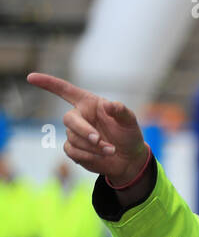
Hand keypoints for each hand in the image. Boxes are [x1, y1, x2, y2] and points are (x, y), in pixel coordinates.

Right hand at [27, 72, 148, 184]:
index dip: (48, 83)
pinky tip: (102, 157)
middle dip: (84, 131)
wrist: (129, 159)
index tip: (31, 77)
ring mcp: (75, 133)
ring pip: (74, 139)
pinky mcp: (74, 149)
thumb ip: (121, 111)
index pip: (65, 90)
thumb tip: (109, 105)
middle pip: (69, 119)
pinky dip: (88, 156)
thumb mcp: (130, 121)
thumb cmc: (129, 135)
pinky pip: (73, 151)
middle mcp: (79, 116)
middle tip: (99, 139)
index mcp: (88, 104)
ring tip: (111, 150)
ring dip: (93, 147)